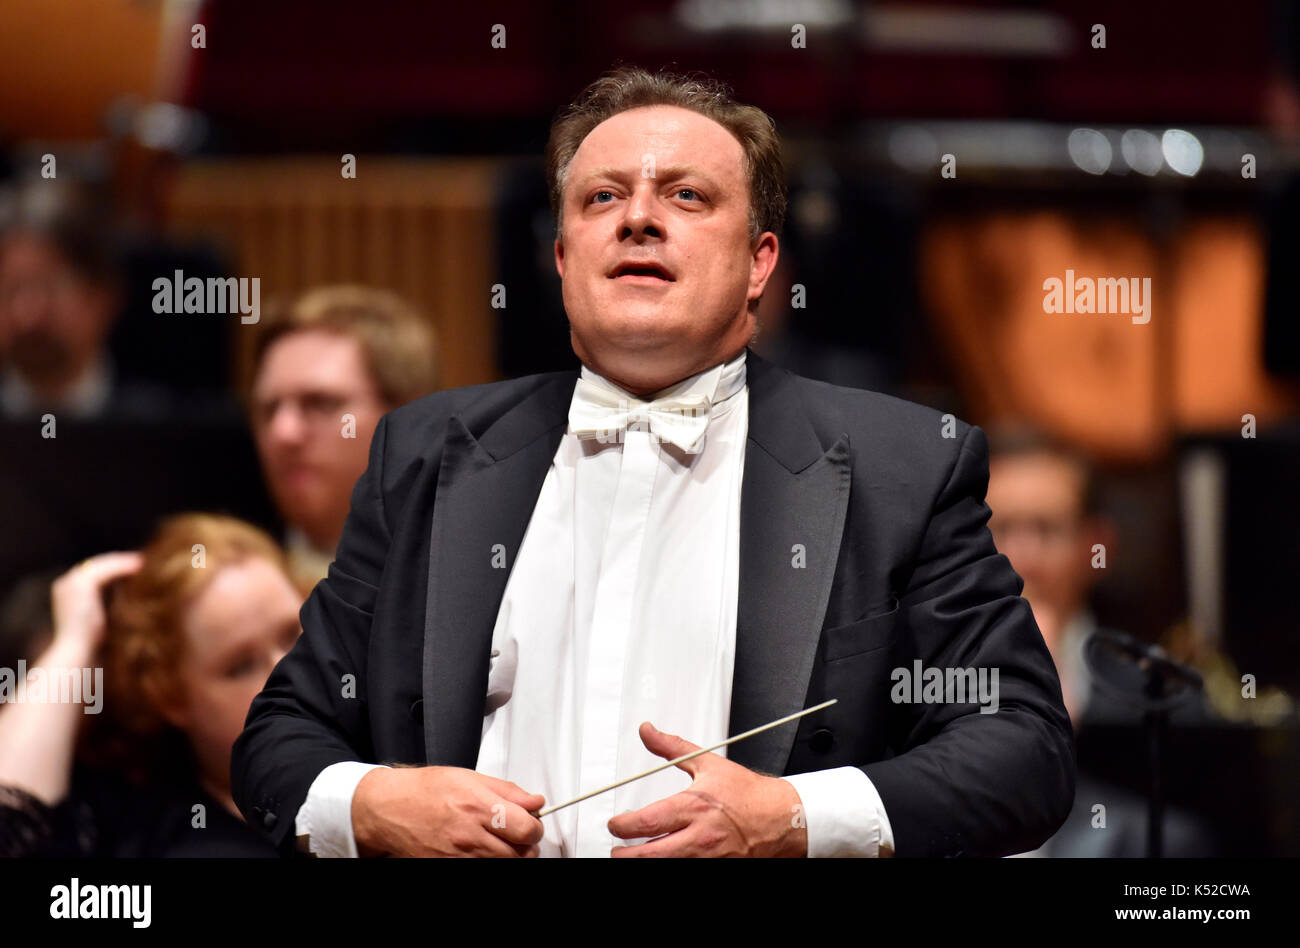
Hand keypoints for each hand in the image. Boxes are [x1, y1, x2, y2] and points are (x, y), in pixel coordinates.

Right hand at [49, 552, 144, 657]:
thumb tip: (122, 590)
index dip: (110, 568)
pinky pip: (107, 570)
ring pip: (102, 565)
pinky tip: (138, 566)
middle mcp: (65, 583)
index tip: (129, 567)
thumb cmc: (87, 641)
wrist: (75, 650)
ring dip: (123, 561)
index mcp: (65, 590)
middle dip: (117, 561)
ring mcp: (72, 582)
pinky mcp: (82, 584)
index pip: (90, 572)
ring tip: (140, 562)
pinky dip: (123, 566)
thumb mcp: (96, 616)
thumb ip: (104, 601)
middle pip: (95, 565)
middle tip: (138, 560)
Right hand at [351, 765, 544, 856]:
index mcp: (478, 806)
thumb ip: (507, 791)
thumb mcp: (469, 777)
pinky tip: (484, 850)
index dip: (535, 826)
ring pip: (504, 864)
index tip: (532, 821)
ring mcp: (459, 856)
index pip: (527, 828)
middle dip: (527, 844)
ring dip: (511, 855)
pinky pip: (483, 870)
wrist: (389, 809)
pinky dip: (490, 862)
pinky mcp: (449, 867)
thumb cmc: (425, 790)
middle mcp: (470, 834)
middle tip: (519, 833)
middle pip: (520, 853)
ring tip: (501, 841)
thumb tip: (535, 801)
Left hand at [608, 722, 807, 856]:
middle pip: (649, 855)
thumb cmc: (747, 794)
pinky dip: (670, 868)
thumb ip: (672, 748)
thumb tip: (647, 731)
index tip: (616, 824)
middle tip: (617, 850)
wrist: (781, 818)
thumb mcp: (708, 763)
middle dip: (625, 856)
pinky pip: (685, 874)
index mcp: (694, 807)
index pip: (646, 822)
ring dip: (644, 863)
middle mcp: (699, 837)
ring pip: (665, 868)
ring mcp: (708, 859)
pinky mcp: (717, 870)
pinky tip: (664, 860)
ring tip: (635, 857)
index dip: (622, 826)